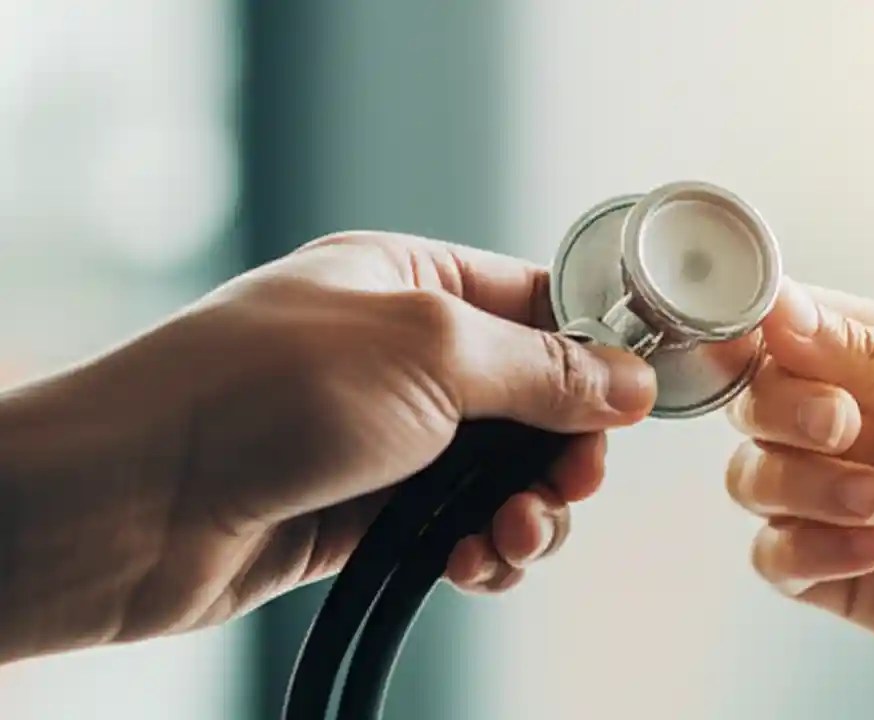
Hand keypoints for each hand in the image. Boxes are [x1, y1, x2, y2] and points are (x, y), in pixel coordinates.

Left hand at [0, 232, 656, 661]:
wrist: (137, 502)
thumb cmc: (261, 390)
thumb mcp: (430, 351)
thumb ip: (542, 368)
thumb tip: (628, 382)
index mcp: (411, 282)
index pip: (535, 305)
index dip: (593, 353)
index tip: (634, 401)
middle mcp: (403, 357)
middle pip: (532, 403)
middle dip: (563, 450)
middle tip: (571, 483)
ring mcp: (388, 437)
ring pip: (501, 477)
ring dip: (528, 512)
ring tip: (514, 536)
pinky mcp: (369, 513)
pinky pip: (458, 530)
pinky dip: (483, 551)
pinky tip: (474, 564)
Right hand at [724, 280, 873, 716]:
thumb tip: (781, 309)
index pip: (795, 331)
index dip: (760, 337)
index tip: (757, 349)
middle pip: (760, 404)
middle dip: (782, 413)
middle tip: (844, 428)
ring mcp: (861, 501)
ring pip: (757, 480)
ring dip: (799, 487)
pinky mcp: (861, 577)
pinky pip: (781, 559)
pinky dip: (807, 551)